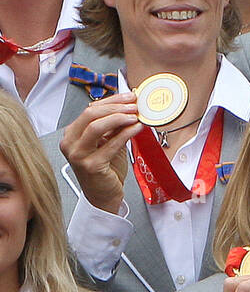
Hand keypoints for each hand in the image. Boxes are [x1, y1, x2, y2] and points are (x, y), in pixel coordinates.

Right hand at [59, 93, 140, 213]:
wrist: (103, 195)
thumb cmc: (105, 168)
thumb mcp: (108, 142)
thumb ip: (114, 126)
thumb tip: (130, 106)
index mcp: (72, 134)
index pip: (90, 109)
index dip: (112, 100)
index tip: (130, 96)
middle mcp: (70, 143)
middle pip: (91, 114)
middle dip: (116, 107)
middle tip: (135, 105)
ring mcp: (78, 155)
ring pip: (96, 126)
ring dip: (119, 117)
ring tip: (136, 115)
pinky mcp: (91, 165)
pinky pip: (111, 144)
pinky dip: (126, 133)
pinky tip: (137, 128)